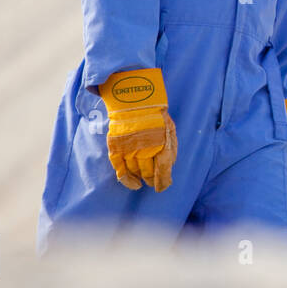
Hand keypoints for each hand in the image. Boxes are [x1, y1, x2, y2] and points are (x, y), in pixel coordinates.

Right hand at [99, 68, 176, 191]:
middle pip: (149, 172)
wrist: (134, 101)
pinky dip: (126, 180)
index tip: (162, 186)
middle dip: (152, 179)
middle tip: (154, 181)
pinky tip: (133, 183)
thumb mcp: (170, 129)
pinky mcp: (116, 147)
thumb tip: (169, 167)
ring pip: (135, 172)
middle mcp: (144, 147)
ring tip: (144, 181)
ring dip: (141, 178)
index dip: (163, 181)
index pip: (163, 168)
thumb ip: (171, 148)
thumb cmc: (155, 117)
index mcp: (161, 142)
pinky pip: (119, 169)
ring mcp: (128, 147)